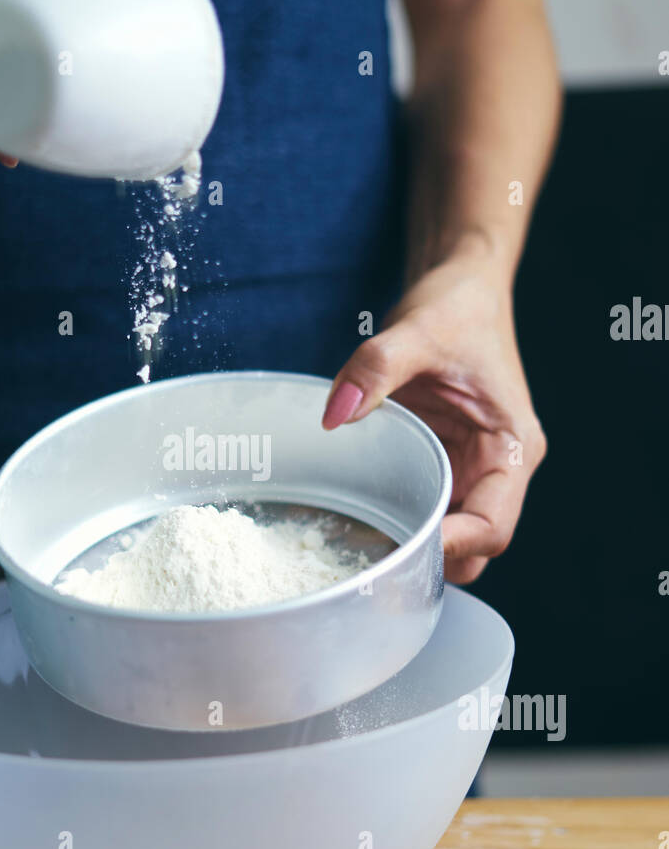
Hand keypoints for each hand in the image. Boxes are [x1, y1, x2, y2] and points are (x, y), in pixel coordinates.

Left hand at [323, 258, 546, 583]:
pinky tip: (363, 519)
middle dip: (432, 559)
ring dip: (416, 545)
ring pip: (453, 539)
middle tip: (371, 556)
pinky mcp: (448, 464)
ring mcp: (474, 470)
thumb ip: (376, 367)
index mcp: (513, 446)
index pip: (494, 525)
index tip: (403, 545)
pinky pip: (431, 510)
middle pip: (476, 549)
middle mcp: (500, 467)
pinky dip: (404, 522)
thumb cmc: (458, 308)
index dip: (453, 546)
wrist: (463, 290)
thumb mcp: (418, 329)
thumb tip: (336, 413)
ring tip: (362, 543)